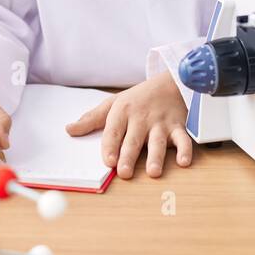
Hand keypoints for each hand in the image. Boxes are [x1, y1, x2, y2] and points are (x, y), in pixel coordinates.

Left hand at [66, 71, 193, 178]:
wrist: (170, 82)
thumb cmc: (138, 98)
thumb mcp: (113, 103)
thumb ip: (91, 119)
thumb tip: (69, 130)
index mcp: (122, 112)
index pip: (114, 131)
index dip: (110, 146)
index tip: (108, 161)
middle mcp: (141, 118)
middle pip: (134, 139)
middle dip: (129, 156)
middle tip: (124, 172)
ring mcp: (161, 123)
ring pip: (158, 141)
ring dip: (156, 157)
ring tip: (153, 172)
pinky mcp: (178, 126)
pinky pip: (183, 138)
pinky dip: (185, 150)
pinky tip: (183, 162)